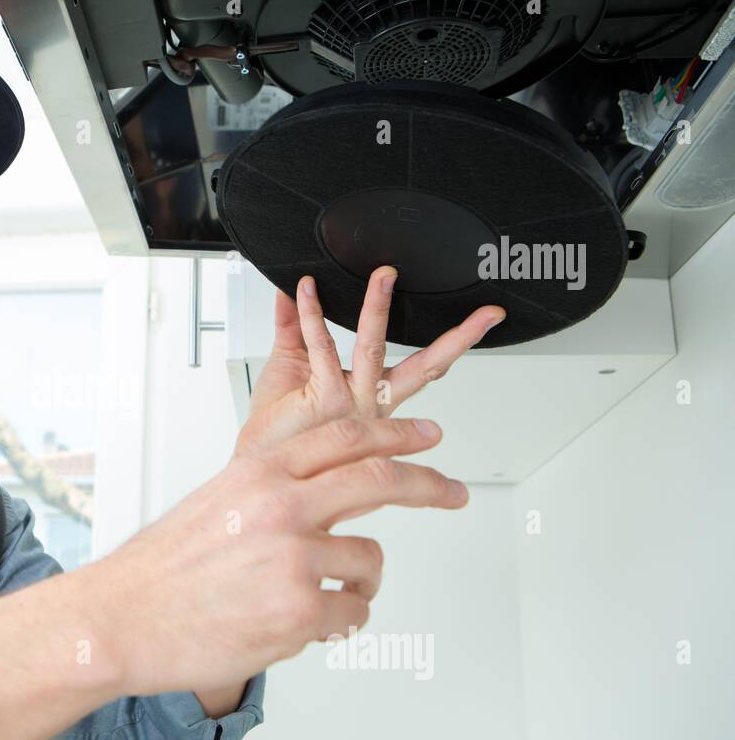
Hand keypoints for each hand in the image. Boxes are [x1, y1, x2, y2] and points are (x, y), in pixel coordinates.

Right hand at [95, 415, 466, 696]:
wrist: (119, 620)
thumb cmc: (159, 572)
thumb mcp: (214, 504)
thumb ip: (270, 493)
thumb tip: (320, 498)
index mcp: (258, 473)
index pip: (344, 437)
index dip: (394, 432)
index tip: (425, 435)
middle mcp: (280, 505)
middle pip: (379, 479)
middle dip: (428, 483)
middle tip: (452, 491)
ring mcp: (293, 557)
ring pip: (368, 560)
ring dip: (358, 581)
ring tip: (325, 596)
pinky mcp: (300, 610)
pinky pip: (353, 613)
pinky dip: (339, 622)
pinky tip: (305, 625)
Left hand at [235, 266, 504, 458]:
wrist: (256, 464)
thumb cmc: (275, 430)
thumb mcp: (289, 368)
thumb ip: (293, 327)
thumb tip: (286, 292)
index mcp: (373, 402)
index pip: (423, 371)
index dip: (454, 347)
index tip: (483, 322)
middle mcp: (369, 405)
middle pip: (425, 368)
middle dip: (457, 339)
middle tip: (484, 313)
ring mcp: (349, 403)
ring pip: (373, 348)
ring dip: (378, 307)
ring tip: (386, 275)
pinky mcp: (323, 398)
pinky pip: (321, 347)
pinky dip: (311, 316)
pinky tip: (307, 292)